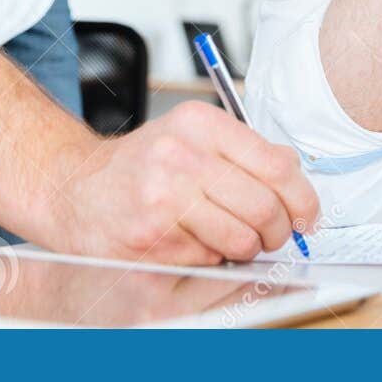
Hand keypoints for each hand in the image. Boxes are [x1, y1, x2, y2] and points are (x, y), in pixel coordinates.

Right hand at [49, 100, 319, 264]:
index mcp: (201, 123)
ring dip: (243, 248)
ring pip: (241, 239)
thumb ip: (245, 152)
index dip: (302, 198)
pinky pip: (208, 258)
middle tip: (272, 236)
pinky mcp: (151, 235)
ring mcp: (164, 196)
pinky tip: (190, 242)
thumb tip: (297, 179)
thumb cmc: (140, 167)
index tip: (307, 215)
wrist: (74, 190)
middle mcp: (182, 154)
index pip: (277, 164)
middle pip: (265, 206)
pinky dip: (209, 257)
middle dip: (278, 232)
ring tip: (227, 238)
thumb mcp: (193, 138)